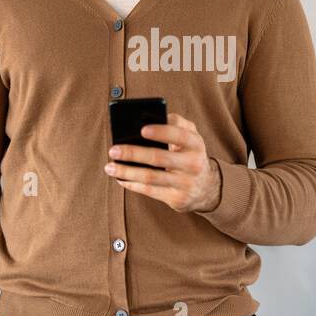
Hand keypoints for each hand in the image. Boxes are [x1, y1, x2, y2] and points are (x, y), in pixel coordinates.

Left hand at [105, 112, 220, 212]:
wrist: (206, 187)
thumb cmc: (189, 154)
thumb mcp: (191, 136)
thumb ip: (176, 122)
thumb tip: (149, 117)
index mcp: (196, 144)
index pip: (179, 135)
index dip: (161, 132)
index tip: (142, 130)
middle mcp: (193, 164)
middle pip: (159, 158)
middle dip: (133, 153)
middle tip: (113, 150)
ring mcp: (185, 183)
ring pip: (151, 177)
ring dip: (127, 171)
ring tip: (109, 166)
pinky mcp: (177, 198)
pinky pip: (150, 191)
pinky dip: (132, 184)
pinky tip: (119, 178)